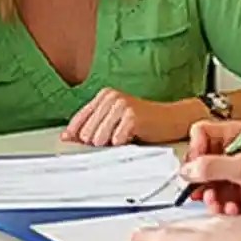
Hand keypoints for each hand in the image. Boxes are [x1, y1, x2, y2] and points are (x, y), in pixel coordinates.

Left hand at [61, 88, 200, 145]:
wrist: (172, 119)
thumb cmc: (145, 122)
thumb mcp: (115, 121)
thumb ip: (93, 126)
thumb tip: (68, 137)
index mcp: (104, 96)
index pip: (79, 119)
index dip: (73, 134)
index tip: (68, 142)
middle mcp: (111, 97)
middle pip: (87, 132)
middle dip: (98, 142)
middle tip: (115, 138)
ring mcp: (121, 105)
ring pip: (99, 138)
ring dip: (111, 144)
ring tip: (124, 137)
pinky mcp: (132, 116)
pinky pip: (116, 140)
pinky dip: (123, 144)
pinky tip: (133, 136)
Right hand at [181, 120, 240, 219]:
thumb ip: (211, 166)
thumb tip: (187, 169)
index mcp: (234, 135)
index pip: (201, 134)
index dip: (195, 149)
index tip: (196, 165)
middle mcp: (233, 152)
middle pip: (201, 161)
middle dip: (199, 178)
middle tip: (199, 189)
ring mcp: (236, 173)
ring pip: (208, 183)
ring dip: (210, 196)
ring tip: (216, 203)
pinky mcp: (240, 192)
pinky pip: (220, 199)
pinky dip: (223, 206)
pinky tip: (232, 209)